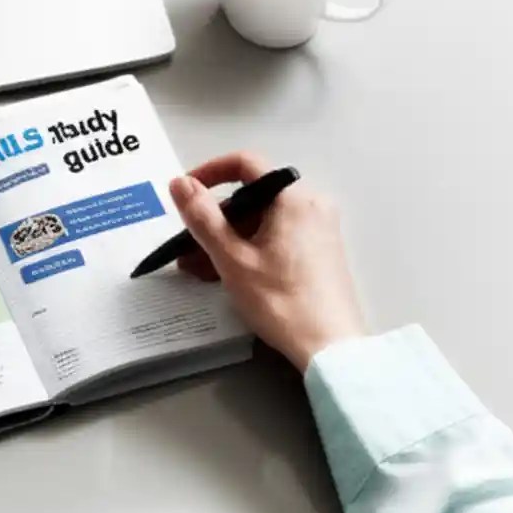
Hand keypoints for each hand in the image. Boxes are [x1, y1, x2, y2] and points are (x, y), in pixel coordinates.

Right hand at [168, 152, 366, 370]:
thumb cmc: (282, 302)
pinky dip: (249, 249)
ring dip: (227, 239)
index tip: (185, 193)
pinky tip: (225, 273)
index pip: (245, 164)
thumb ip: (202, 217)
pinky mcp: (319, 252)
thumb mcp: (232, 258)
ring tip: (197, 267)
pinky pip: (276, 238)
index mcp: (294, 198)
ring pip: (261, 221)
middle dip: (214, 220)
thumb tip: (180, 184)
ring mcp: (318, 229)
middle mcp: (311, 205)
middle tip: (186, 244)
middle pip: (252, 197)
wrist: (331, 347)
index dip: (209, 173)